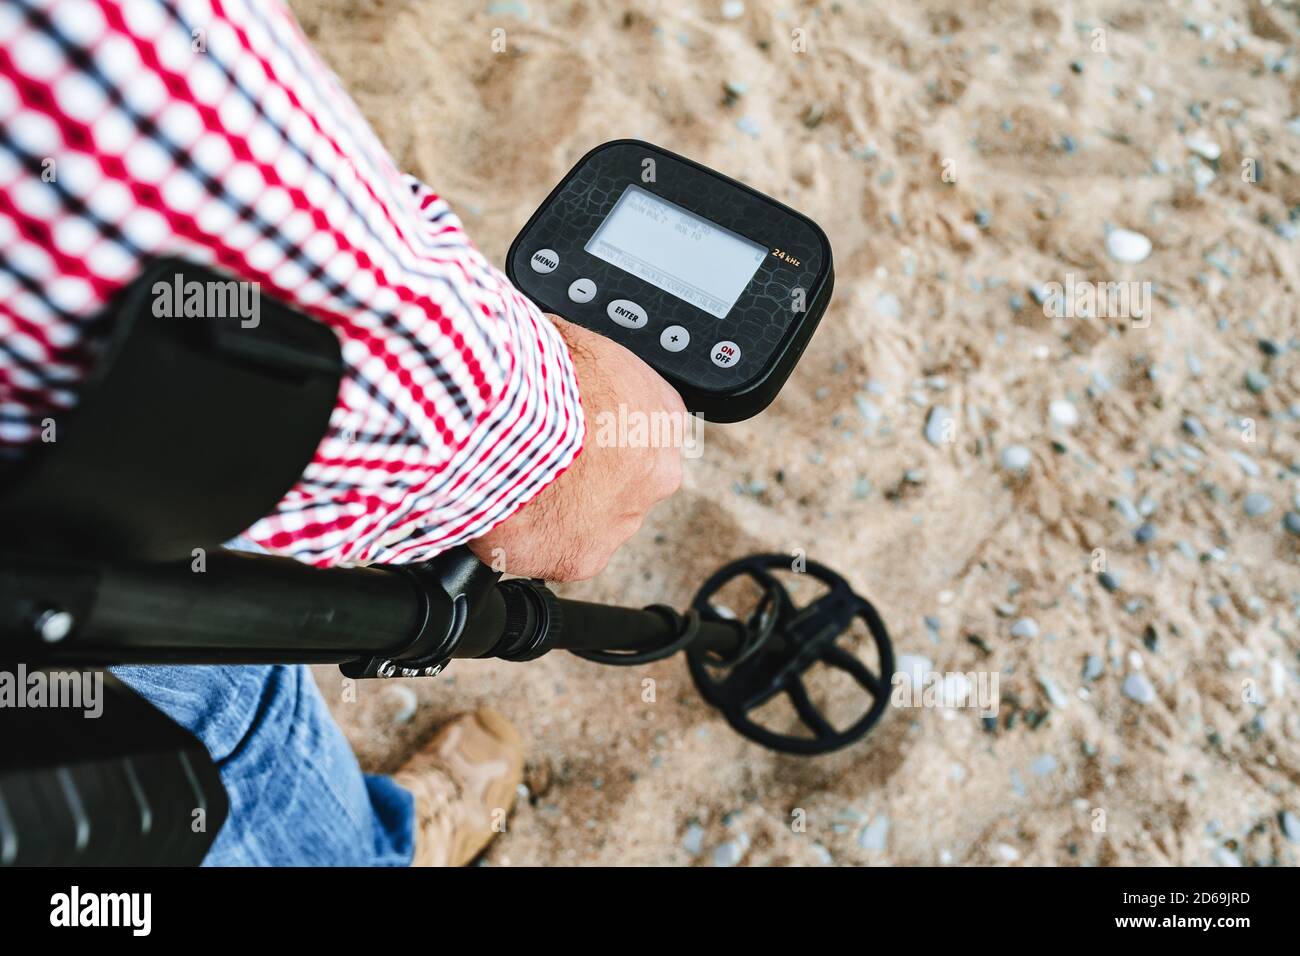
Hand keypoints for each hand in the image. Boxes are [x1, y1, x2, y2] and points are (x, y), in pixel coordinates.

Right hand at [468, 314, 684, 580]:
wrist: (509, 414)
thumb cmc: (540, 370)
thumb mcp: (572, 341)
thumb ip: (578, 367)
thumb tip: (552, 348)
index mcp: (663, 417)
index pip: (639, 433)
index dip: (596, 432)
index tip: (568, 430)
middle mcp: (656, 475)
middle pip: (618, 483)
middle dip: (580, 476)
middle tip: (536, 457)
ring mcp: (620, 522)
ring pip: (585, 522)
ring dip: (552, 508)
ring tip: (510, 480)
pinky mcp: (579, 558)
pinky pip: (547, 551)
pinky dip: (521, 539)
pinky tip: (498, 509)